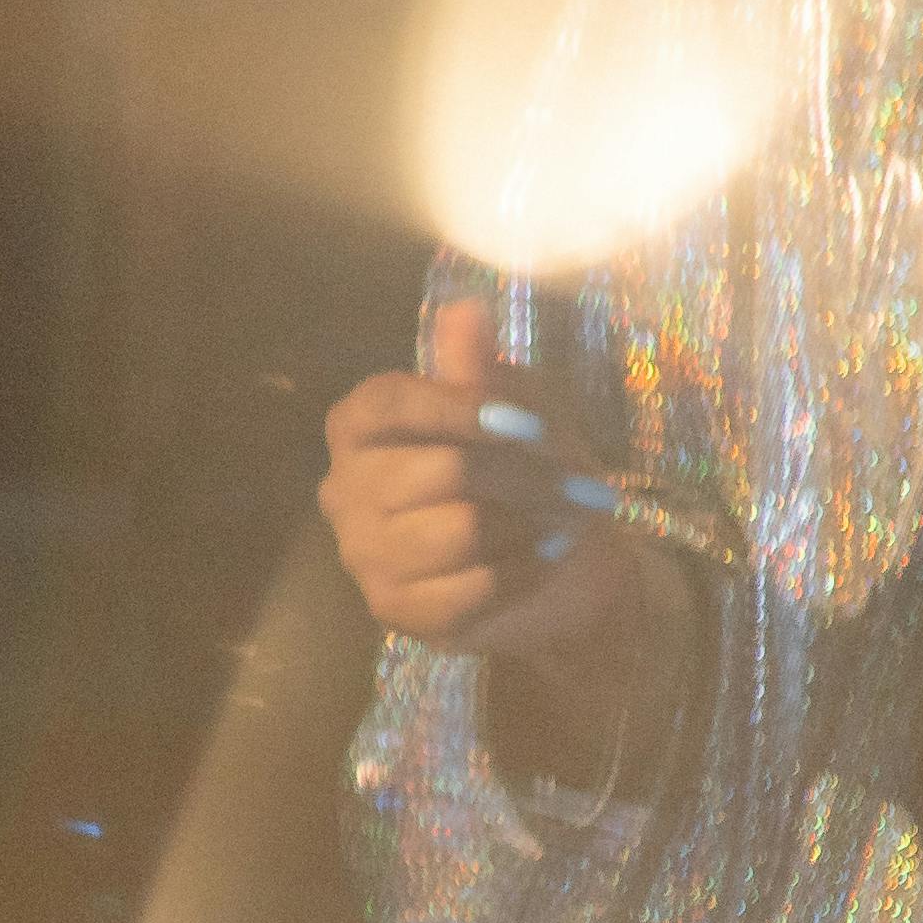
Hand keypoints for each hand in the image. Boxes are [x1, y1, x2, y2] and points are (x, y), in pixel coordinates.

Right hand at [318, 295, 656, 672]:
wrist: (559, 556)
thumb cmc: (526, 467)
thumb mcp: (516, 407)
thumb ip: (480, 369)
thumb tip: (465, 310)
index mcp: (359, 427)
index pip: (388, 404)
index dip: (459, 408)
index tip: (528, 422)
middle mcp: (344, 489)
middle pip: (442, 471)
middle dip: (524, 476)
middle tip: (577, 484)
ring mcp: (364, 556)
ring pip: (462, 531)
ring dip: (529, 526)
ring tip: (559, 521)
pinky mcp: (395, 612)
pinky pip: (470, 589)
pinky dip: (524, 571)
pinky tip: (544, 558)